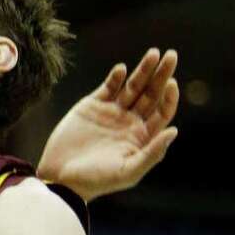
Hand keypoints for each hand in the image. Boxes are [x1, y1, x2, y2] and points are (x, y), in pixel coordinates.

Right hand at [37, 48, 178, 200]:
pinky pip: (108, 87)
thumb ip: (152, 153)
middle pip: (151, 94)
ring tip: (153, 53)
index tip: (171, 83)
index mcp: (142, 137)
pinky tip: (122, 70)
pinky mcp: (92, 105)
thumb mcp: (128, 171)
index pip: (162, 112)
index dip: (169, 97)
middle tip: (171, 55)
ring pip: (133, 86)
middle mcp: (130, 122)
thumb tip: (174, 131)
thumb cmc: (96, 180)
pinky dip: (115, 77)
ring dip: (143, 70)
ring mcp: (112, 112)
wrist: (61, 177)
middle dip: (161, 75)